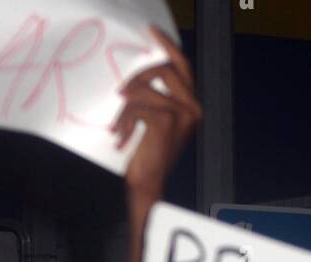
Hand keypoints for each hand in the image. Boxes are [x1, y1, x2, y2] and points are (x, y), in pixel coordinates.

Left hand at [114, 28, 201, 204]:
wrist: (148, 182)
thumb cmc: (149, 152)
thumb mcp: (158, 119)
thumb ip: (160, 95)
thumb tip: (144, 68)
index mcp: (193, 107)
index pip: (182, 66)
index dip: (167, 46)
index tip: (151, 31)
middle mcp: (192, 109)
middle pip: (162, 69)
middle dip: (138, 77)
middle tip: (121, 93)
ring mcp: (181, 114)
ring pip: (144, 90)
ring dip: (124, 108)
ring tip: (118, 127)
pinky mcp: (164, 121)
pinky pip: (135, 106)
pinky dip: (122, 121)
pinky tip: (120, 137)